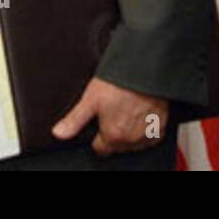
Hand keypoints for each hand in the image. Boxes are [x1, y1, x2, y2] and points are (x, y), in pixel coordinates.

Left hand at [52, 77, 167, 155]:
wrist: (145, 69)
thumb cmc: (119, 81)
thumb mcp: (90, 99)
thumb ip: (74, 120)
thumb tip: (58, 134)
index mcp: (113, 136)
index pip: (100, 149)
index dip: (97, 136)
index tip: (100, 123)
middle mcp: (131, 140)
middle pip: (117, 146)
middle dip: (113, 133)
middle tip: (113, 111)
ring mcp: (147, 134)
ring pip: (133, 143)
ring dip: (129, 132)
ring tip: (126, 110)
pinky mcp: (160, 127)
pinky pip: (150, 137)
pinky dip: (145, 129)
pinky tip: (139, 113)